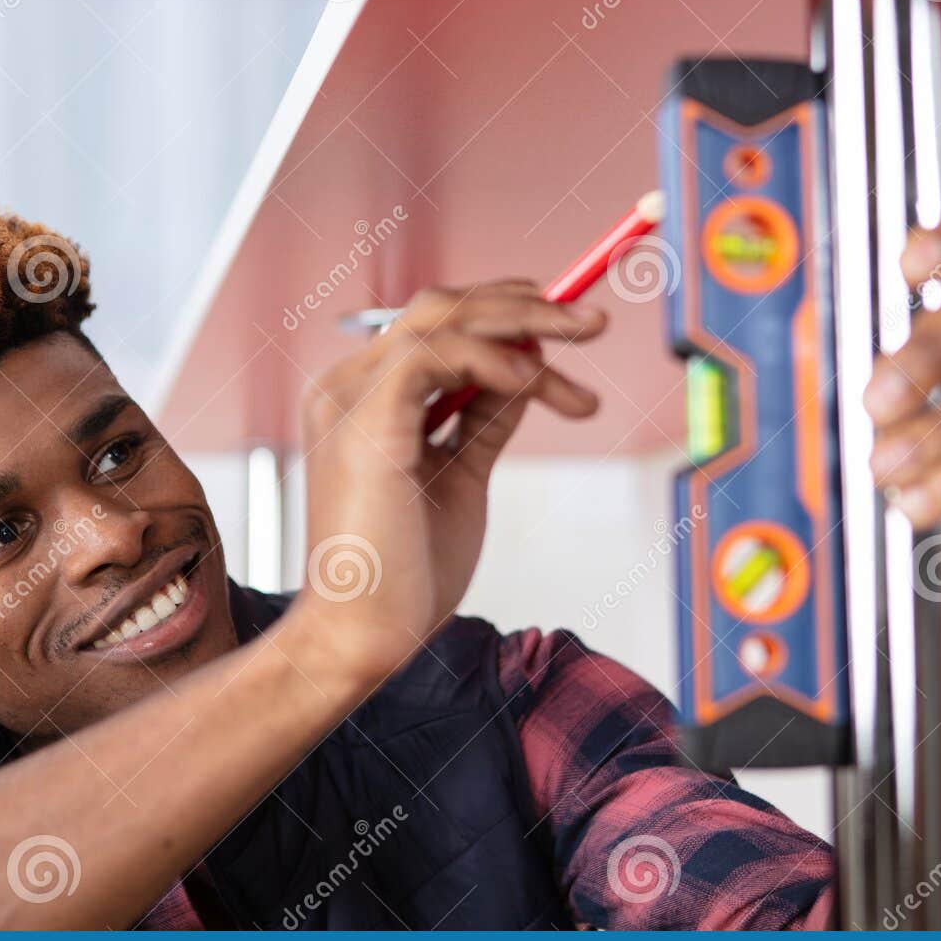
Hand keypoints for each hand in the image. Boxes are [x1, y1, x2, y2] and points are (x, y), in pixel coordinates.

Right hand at [295, 280, 603, 679]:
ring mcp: (349, 398)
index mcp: (362, 399)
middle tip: (593, 320)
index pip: (435, 325)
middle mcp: (347, 386)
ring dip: (523, 320)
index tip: (564, 324)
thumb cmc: (405, 574)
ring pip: (441, 316)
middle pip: (440, 306)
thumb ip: (484, 421)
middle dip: (525, 303)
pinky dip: (492, 359)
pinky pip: (434, 353)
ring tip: (584, 339)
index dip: (502, 312)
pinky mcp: (364, 421)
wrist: (363, 638)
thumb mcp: (462, 477)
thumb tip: (526, 376)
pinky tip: (534, 382)